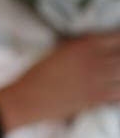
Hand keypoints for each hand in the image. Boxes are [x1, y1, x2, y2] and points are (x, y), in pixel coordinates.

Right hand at [0, 32, 119, 129]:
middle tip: (116, 62)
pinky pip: (119, 94)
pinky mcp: (95, 98)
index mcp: (85, 46)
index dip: (119, 42)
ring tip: (115, 75)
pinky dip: (119, 91)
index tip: (117, 46)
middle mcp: (95, 61)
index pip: (118, 38)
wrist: (26, 100)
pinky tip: (115, 89)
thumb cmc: (37, 75)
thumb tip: (95, 46)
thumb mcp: (59, 52)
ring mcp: (97, 81)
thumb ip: (80, 47)